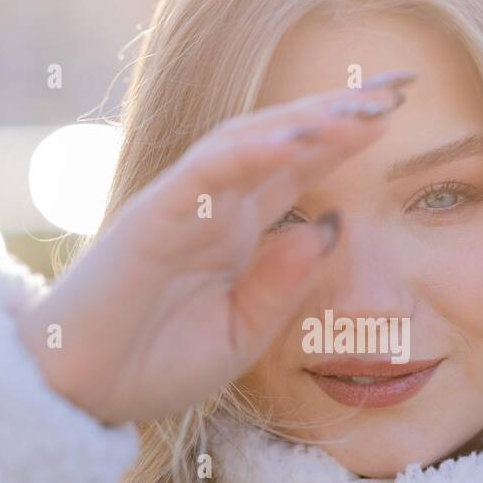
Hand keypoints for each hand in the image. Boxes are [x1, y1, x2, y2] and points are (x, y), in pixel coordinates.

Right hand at [16, 70, 415, 425]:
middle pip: (284, 138)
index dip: (349, 134)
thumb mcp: (242, 333)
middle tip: (401, 85)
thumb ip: (285, 283)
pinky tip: (296, 140)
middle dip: (342, 109)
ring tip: (365, 106)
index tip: (402, 109)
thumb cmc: (155, 365)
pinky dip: (249, 152)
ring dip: (307, 121)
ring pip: (249, 142)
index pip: (301, 166)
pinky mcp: (151, 215)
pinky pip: (205, 173)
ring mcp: (183, 205)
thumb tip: (335, 225)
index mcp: (239, 230)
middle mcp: (216, 206)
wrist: (80, 397)